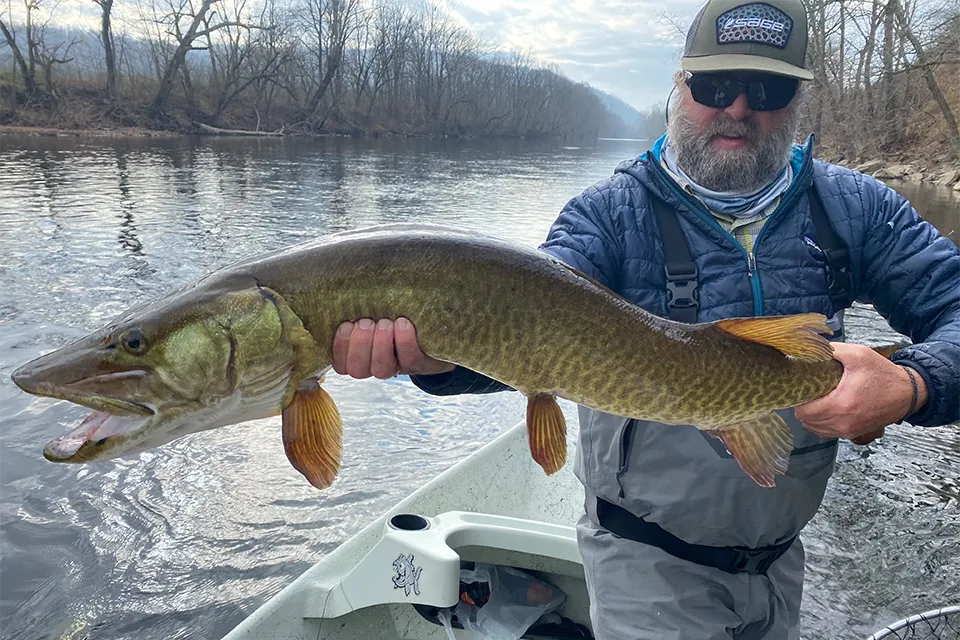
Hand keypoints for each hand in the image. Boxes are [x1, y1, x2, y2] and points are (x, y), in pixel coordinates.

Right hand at [331, 317, 455, 379]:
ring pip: (381, 369)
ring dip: (380, 345)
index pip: (340, 364)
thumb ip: (359, 306)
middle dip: (360, 344)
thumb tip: (344, 283)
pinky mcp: (420, 363)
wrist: (436, 330)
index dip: (340, 347)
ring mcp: (398, 367)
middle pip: (358, 369)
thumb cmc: (396, 314)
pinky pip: (409, 359)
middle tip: (367, 322)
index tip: (347, 324)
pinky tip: (403, 324)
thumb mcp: (374, 310)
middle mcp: (376, 366)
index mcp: (360, 355)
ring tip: (386, 323)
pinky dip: (404, 341)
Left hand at [795, 343, 927, 440]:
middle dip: (804, 406)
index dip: (798, 398)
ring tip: (819, 400)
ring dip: (812, 416)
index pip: (803, 411)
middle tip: (810, 391)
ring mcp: (848, 431)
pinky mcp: (854, 434)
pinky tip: (827, 409)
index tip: (803, 387)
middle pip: (806, 421)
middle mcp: (843, 422)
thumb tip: (810, 349)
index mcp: (840, 404)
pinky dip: (823, 423)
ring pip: (815, 429)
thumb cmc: (883, 374)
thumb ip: (832, 351)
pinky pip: (828, 432)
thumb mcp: (858, 355)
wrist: (907, 393)